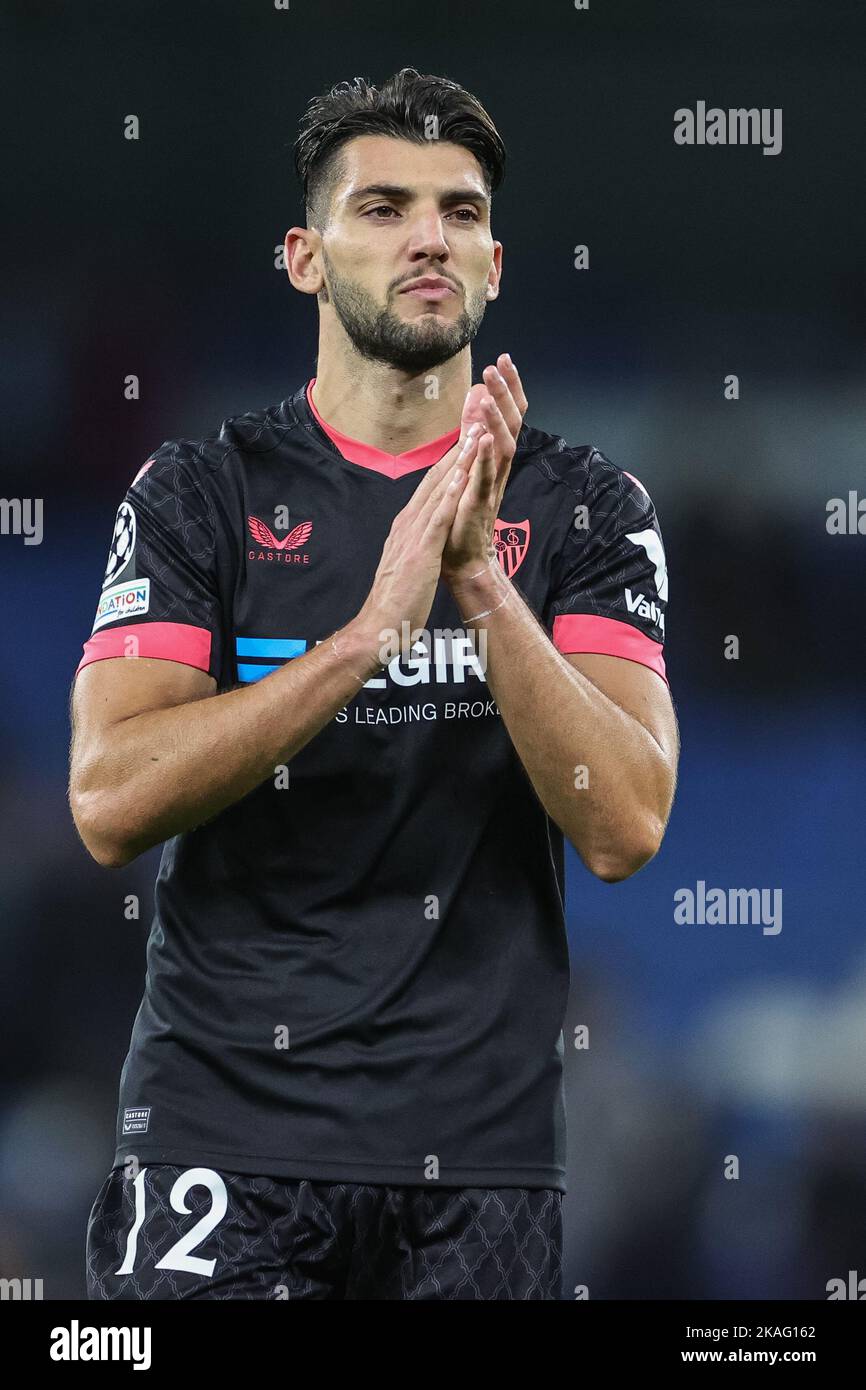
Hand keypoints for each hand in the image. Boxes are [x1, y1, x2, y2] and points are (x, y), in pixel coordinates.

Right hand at [353, 449, 471, 673]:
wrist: (379, 626)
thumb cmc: (395, 601)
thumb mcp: (407, 563)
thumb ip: (414, 543)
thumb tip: (422, 534)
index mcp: (406, 526)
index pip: (430, 486)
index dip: (449, 460)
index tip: (465, 436)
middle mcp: (407, 523)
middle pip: (434, 479)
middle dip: (456, 449)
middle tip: (473, 420)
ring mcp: (412, 535)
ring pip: (438, 491)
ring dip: (456, 462)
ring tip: (474, 434)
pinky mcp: (420, 551)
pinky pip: (437, 518)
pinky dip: (450, 495)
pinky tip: (462, 477)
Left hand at [440, 354, 526, 584]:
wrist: (464, 558)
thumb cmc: (464, 513)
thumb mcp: (467, 463)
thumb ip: (472, 432)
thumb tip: (474, 396)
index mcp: (497, 457)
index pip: (510, 415)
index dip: (508, 387)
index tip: (503, 358)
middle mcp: (500, 468)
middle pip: (513, 423)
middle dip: (506, 393)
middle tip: (498, 364)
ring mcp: (492, 485)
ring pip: (503, 446)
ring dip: (497, 419)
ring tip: (488, 395)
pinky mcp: (479, 503)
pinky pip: (486, 477)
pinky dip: (486, 456)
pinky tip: (482, 437)